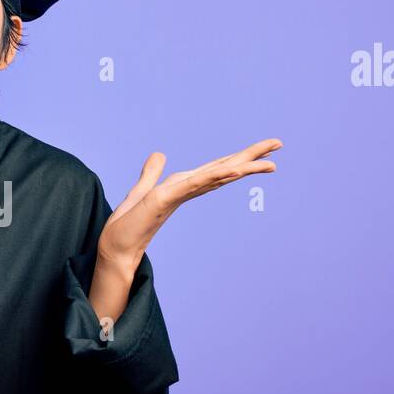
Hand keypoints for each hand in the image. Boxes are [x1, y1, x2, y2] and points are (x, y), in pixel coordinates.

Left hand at [97, 138, 282, 273]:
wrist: (115, 249)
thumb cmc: (128, 225)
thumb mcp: (142, 190)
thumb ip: (152, 173)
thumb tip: (160, 155)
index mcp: (184, 185)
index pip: (217, 168)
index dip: (240, 158)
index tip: (263, 151)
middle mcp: (187, 189)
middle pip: (225, 169)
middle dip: (252, 157)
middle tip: (278, 145)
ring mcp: (179, 194)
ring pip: (217, 175)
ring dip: (244, 166)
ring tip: (269, 161)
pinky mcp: (167, 197)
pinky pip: (196, 182)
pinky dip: (216, 175)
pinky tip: (235, 169)